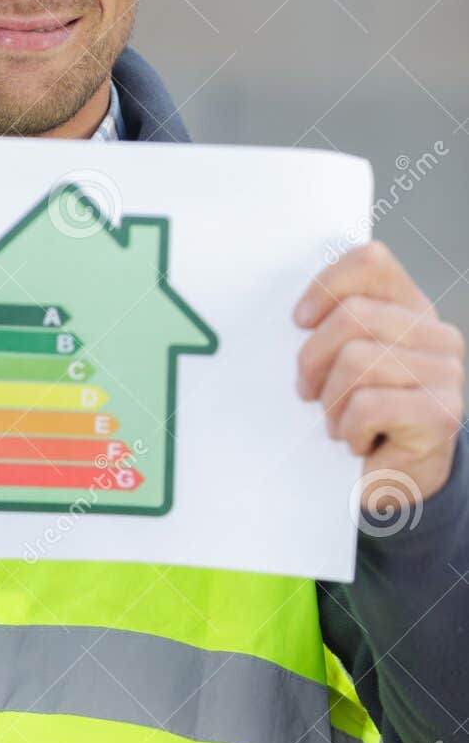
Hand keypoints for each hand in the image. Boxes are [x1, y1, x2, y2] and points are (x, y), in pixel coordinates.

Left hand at [294, 239, 464, 505]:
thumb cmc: (361, 417)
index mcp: (411, 309)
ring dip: (331, 401)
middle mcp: (437, 334)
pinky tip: (357, 441)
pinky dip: (348, 429)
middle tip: (308, 391)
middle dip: (314, 358)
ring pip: (357, 360)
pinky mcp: (442, 412)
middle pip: (354, 315)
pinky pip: (369, 405)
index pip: (372, 263)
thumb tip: (297, 317)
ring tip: (337, 421)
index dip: (326, 285)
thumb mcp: (342, 364)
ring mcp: (446, 372)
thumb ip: (333, 328)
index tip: (299, 322)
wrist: (395, 479)